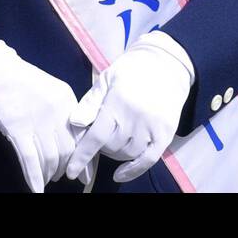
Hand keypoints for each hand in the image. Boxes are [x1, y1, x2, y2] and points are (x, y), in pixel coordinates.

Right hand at [0, 40, 80, 192]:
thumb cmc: (24, 82)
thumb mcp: (52, 92)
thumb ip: (65, 113)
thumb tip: (74, 140)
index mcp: (67, 99)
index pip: (81, 135)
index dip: (83, 158)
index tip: (85, 173)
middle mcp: (56, 111)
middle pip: (67, 150)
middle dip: (65, 168)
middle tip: (60, 175)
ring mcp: (37, 121)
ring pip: (50, 158)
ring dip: (49, 174)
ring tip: (47, 178)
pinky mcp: (17, 129)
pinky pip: (30, 159)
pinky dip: (34, 178)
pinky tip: (36, 189)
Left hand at [65, 33, 193, 183]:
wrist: (166, 63)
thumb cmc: (131, 70)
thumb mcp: (107, 79)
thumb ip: (90, 102)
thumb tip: (74, 123)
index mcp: (118, 102)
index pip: (96, 136)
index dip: (82, 156)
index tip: (71, 172)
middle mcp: (135, 116)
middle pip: (110, 148)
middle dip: (102, 145)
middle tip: (104, 132)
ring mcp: (152, 126)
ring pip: (127, 154)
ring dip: (117, 153)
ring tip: (118, 137)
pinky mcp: (166, 132)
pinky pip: (148, 160)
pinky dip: (133, 170)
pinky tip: (120, 174)